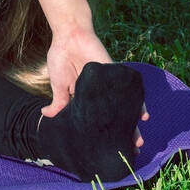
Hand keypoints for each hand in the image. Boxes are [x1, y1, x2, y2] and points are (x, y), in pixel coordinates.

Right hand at [40, 27, 148, 148]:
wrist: (68, 37)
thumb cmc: (62, 59)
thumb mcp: (58, 85)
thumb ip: (58, 103)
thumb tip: (46, 116)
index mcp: (86, 98)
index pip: (97, 121)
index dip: (102, 134)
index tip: (108, 150)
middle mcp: (100, 94)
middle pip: (114, 118)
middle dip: (121, 134)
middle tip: (129, 152)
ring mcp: (109, 86)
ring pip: (124, 108)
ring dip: (132, 124)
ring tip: (137, 143)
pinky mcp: (115, 75)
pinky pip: (129, 91)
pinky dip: (137, 103)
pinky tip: (142, 116)